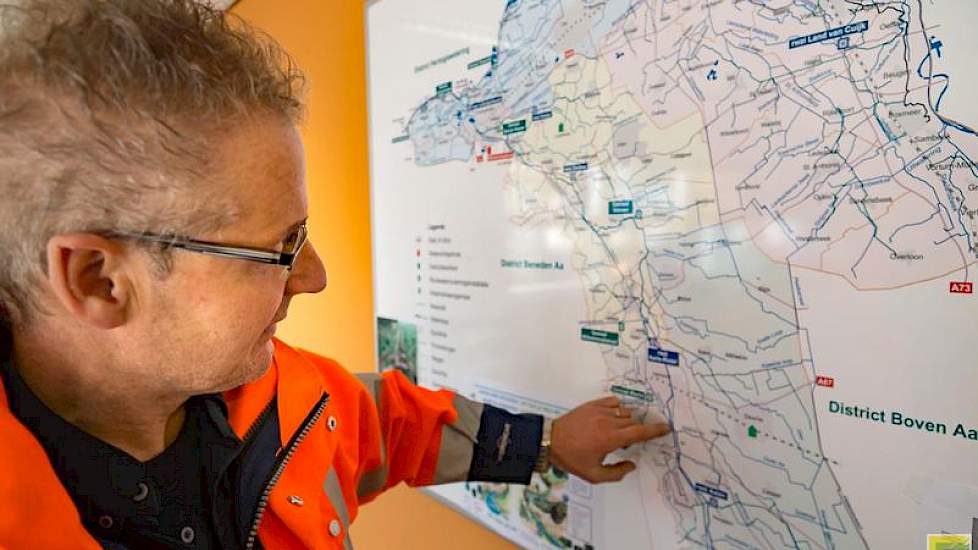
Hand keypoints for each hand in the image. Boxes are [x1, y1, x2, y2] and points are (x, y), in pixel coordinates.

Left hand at [549, 396, 669, 482]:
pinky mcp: (592, 404)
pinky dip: (618, 408)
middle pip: (634, 421)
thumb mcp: (593, 475)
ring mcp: (600, 410)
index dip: (655, 430)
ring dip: (627, 421)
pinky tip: (612, 417)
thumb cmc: (571, 459)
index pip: (640, 432)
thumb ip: (616, 473)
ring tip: (617, 432)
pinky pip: (613, 402)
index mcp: (611, 439)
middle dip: (638, 430)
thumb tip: (632, 465)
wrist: (549, 440)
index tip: (666, 428)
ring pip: (625, 412)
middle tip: (627, 441)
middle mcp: (608, 422)